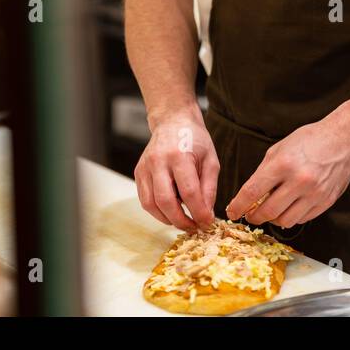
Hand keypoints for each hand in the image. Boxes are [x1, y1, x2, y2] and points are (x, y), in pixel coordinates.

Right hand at [134, 113, 218, 230]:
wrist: (172, 121)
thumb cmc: (194, 140)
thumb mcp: (211, 161)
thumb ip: (209, 189)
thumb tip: (206, 215)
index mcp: (179, 156)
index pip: (189, 192)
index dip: (198, 212)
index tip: (207, 223)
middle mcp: (158, 161)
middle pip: (165, 201)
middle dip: (181, 221)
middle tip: (194, 228)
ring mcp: (144, 167)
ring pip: (151, 204)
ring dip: (168, 219)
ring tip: (183, 221)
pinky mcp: (138, 172)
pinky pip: (145, 199)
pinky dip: (157, 211)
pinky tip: (171, 211)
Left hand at [226, 119, 349, 228]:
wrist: (342, 140)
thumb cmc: (309, 141)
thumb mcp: (279, 149)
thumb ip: (263, 172)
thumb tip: (249, 196)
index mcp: (283, 164)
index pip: (252, 192)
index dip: (238, 206)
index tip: (232, 212)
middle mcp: (299, 181)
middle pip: (268, 212)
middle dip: (254, 217)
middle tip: (250, 215)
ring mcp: (314, 193)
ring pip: (285, 221)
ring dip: (273, 219)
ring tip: (270, 211)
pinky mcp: (326, 202)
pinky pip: (302, 219)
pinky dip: (291, 217)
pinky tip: (289, 207)